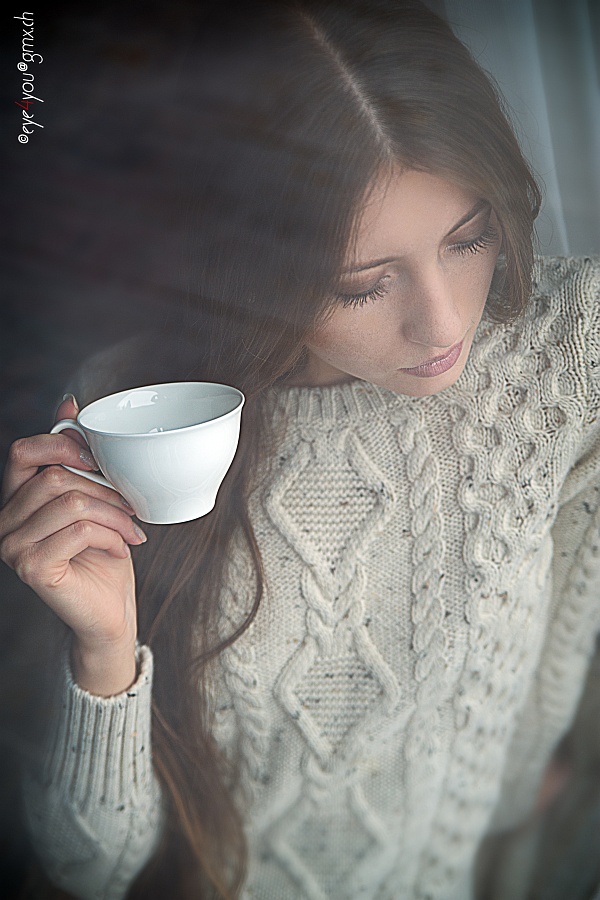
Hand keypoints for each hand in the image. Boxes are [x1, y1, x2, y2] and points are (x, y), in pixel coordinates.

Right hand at [0, 395, 146, 694]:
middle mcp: (4, 522)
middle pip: (54, 476)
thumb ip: (77, 457)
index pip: (21, 451)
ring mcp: (12, 547)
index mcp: (15, 500)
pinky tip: (122, 548)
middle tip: (131, 506)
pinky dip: (111, 536)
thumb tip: (69, 402)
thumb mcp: (94, 498)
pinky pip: (78, 530)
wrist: (110, 611)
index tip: (96, 457)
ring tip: (132, 529)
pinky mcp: (32, 568)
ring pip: (71, 502)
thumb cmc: (103, 555)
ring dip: (114, 514)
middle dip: (104, 488)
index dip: (60, 444)